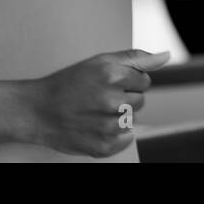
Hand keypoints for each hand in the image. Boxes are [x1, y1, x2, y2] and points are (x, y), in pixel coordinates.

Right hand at [25, 48, 170, 157]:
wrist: (37, 111)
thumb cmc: (69, 83)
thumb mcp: (99, 61)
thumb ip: (135, 58)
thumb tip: (165, 56)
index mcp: (112, 75)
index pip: (144, 80)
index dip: (128, 81)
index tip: (110, 83)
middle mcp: (112, 101)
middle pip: (141, 101)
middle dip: (125, 98)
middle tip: (100, 97)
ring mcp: (108, 126)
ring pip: (133, 120)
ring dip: (119, 116)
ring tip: (95, 111)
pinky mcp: (104, 146)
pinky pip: (126, 139)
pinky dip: (115, 134)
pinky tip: (95, 126)